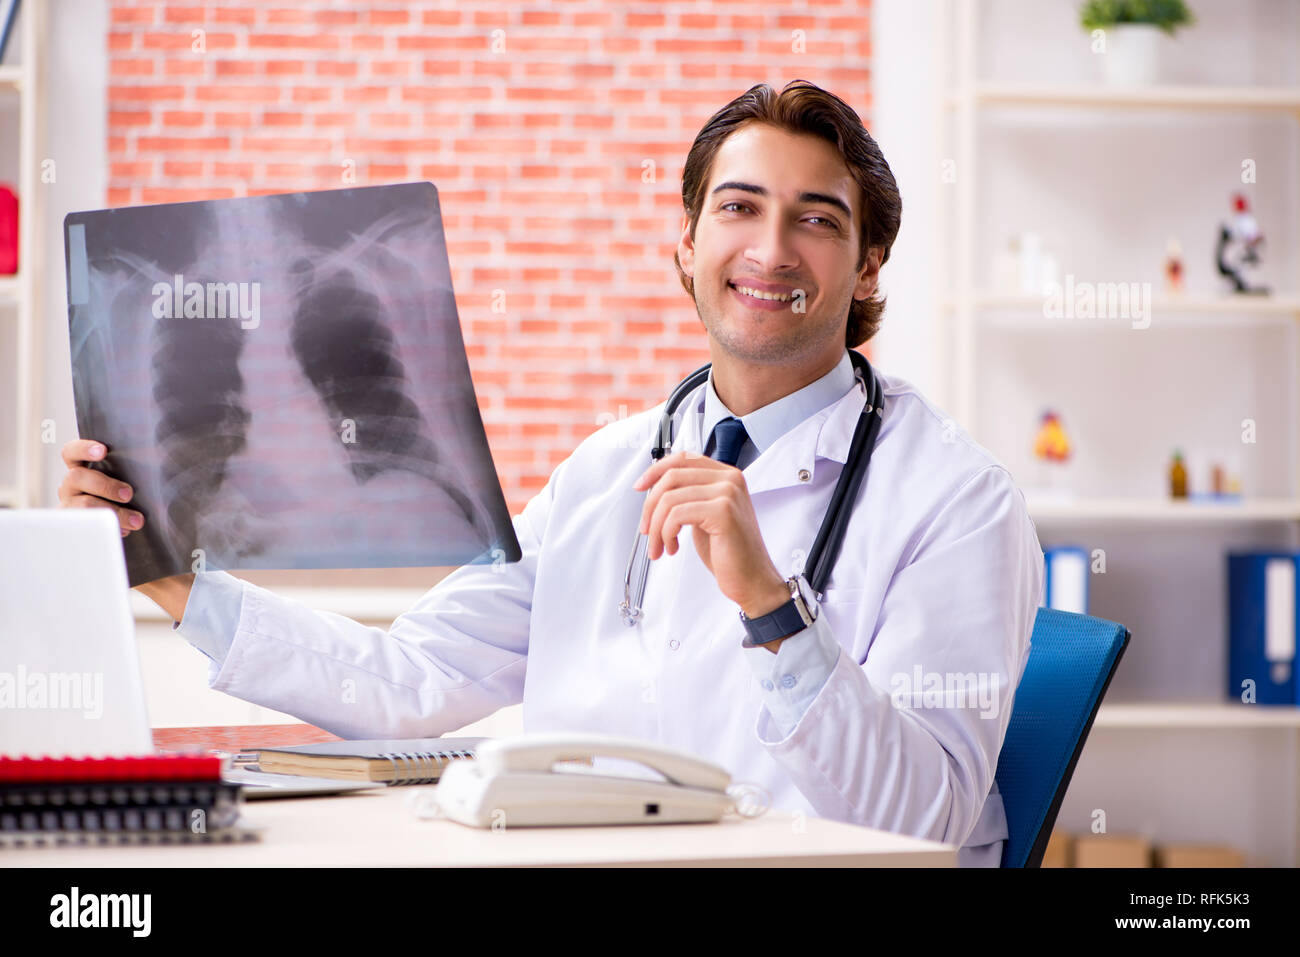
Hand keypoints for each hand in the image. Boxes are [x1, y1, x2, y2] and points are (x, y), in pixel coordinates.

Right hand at [57, 438, 194, 615]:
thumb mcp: (141, 485)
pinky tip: (125, 533)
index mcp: (86, 469)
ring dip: (111, 512)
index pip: (72, 453)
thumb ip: (144, 470)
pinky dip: (105, 529)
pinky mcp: (77, 531)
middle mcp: (73, 487)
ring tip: (136, 521)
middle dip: (104, 485)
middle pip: (76, 478)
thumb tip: (174, 456)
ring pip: (81, 505)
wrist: (137, 544)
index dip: (83, 448)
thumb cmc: (140, 504)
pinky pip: (83, 529)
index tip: (103, 451)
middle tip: (129, 494)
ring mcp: (71, 508)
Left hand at [633, 450, 789, 620]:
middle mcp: (729, 479)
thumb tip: (655, 489)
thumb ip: (689, 496)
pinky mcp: (723, 511)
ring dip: (656, 527)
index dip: (656, 471)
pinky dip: (666, 533)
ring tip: (660, 546)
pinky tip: (672, 547)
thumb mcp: (705, 515)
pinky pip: (677, 515)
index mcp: (726, 475)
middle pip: (672, 477)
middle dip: (650, 506)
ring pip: (670, 498)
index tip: (640, 488)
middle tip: (646, 529)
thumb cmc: (730, 552)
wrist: (752, 579)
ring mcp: (728, 493)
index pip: (683, 459)